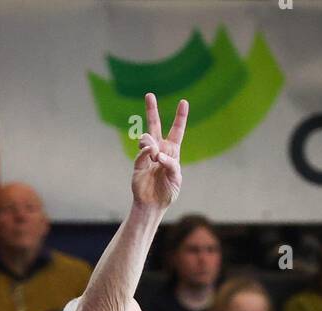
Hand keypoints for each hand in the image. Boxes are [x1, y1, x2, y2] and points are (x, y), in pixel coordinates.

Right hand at [131, 93, 187, 209]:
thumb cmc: (167, 192)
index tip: (184, 102)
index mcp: (172, 152)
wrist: (152, 205)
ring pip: (146, 138)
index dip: (180, 117)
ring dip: (150, 143)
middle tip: (149, 95)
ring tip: (153, 154)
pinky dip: (146, 153)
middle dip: (151, 110)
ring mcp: (147, 155)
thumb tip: (158, 154)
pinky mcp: (138, 163)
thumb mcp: (176, 178)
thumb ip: (171, 165)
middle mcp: (159, 150)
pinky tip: (151, 157)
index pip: (177, 131)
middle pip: (155, 126)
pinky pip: (141, 152)